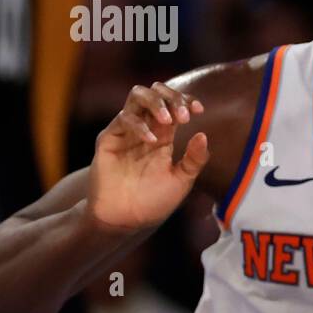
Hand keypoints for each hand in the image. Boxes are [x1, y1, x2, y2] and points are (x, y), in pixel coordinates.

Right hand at [88, 82, 209, 230]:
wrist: (125, 220)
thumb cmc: (153, 201)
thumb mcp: (182, 181)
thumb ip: (194, 160)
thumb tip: (204, 135)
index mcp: (164, 135)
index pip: (175, 104)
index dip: (186, 100)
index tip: (199, 110)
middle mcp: (146, 128)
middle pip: (156, 92)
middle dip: (172, 97)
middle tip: (184, 116)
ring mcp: (126, 131)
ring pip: (137, 95)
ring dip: (155, 102)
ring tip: (168, 120)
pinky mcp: (108, 139)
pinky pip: (123, 119)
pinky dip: (139, 126)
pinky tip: (151, 141)